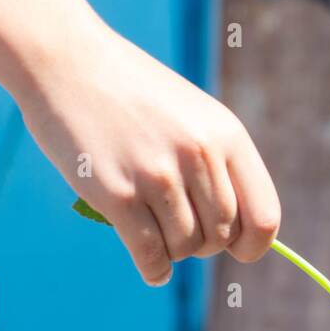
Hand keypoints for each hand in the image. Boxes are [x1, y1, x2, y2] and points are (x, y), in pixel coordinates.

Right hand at [18, 21, 280, 284]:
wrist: (65, 60)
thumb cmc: (132, 94)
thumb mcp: (192, 117)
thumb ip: (217, 166)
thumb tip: (233, 236)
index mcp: (227, 136)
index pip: (264, 218)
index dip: (253, 245)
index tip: (237, 249)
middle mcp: (199, 155)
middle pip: (221, 238)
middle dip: (203, 245)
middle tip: (180, 230)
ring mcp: (158, 175)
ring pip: (185, 248)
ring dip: (173, 251)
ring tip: (156, 231)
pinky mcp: (118, 195)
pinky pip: (150, 255)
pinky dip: (154, 270)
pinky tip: (152, 268)